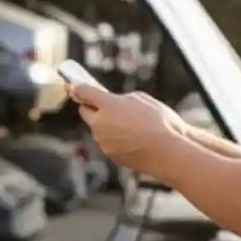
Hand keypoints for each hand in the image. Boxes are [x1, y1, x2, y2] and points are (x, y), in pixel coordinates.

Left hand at [69, 85, 188, 174]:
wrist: (167, 152)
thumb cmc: (159, 122)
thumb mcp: (142, 100)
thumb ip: (122, 99)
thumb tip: (115, 103)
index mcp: (107, 105)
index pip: (84, 92)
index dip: (77, 88)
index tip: (73, 85)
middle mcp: (100, 123)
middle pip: (85, 112)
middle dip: (92, 107)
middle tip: (101, 104)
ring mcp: (103, 141)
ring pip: (98, 129)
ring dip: (107, 125)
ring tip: (130, 125)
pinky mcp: (110, 155)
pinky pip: (108, 143)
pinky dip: (116, 140)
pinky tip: (134, 139)